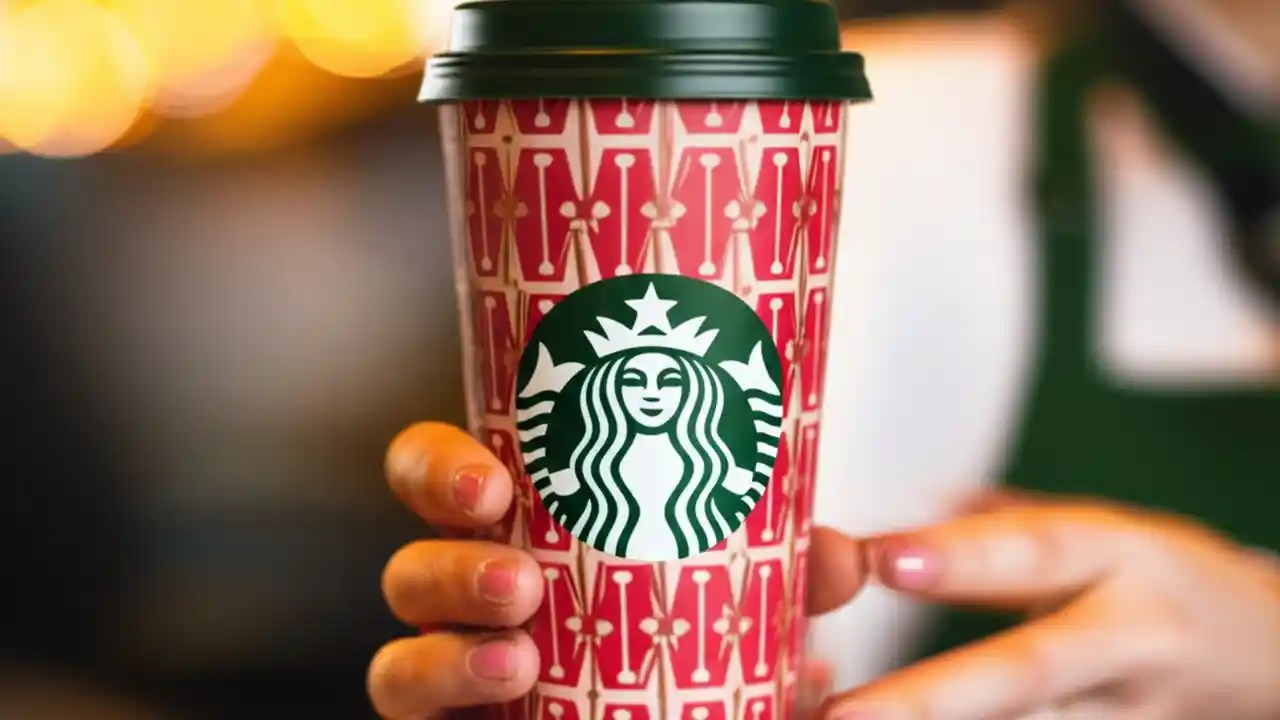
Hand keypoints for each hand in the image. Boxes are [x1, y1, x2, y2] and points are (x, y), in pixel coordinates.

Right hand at [368, 422, 867, 718]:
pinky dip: (451, 703)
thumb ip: (783, 577)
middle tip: (521, 583)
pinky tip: (508, 695)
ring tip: (518, 660)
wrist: (672, 719)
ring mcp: (454, 673)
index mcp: (516, 530)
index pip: (437, 475)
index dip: (440, 470)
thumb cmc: (683, 642)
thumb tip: (842, 558)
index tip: (493, 484)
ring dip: (449, 657)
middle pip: (408, 566)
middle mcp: (469, 599)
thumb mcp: (736, 600)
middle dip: (449, 569)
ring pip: (398, 661)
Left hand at [819, 493, 1279, 719]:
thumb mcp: (1106, 534)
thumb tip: (904, 519)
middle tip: (844, 715)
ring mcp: (1140, 716)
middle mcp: (1134, 640)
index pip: (1034, 551)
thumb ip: (1003, 528)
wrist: (1277, 659)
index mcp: (1123, 557)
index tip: (881, 560)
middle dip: (930, 699)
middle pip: (1030, 672)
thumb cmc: (1171, 590)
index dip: (958, 558)